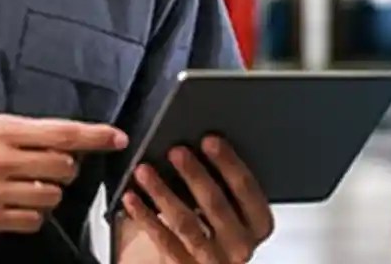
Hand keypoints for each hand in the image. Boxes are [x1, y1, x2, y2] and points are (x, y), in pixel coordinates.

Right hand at [0, 113, 127, 235]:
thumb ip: (37, 135)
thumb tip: (82, 142)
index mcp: (3, 130)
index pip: (61, 133)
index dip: (94, 136)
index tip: (118, 138)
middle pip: (64, 167)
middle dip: (65, 170)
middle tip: (45, 169)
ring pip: (53, 196)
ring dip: (49, 194)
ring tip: (25, 187)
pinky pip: (35, 220)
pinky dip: (33, 214)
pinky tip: (14, 204)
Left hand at [122, 135, 273, 262]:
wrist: (194, 263)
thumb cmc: (212, 228)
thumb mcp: (227, 208)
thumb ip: (222, 183)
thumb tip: (199, 141)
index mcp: (258, 223)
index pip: (247, 190)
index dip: (228, 163)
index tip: (209, 140)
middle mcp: (240, 246)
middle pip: (216, 205)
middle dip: (194, 175)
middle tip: (176, 151)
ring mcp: (213, 260)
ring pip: (186, 223)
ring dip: (162, 193)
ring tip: (145, 171)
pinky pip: (163, 241)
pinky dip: (145, 216)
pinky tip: (132, 198)